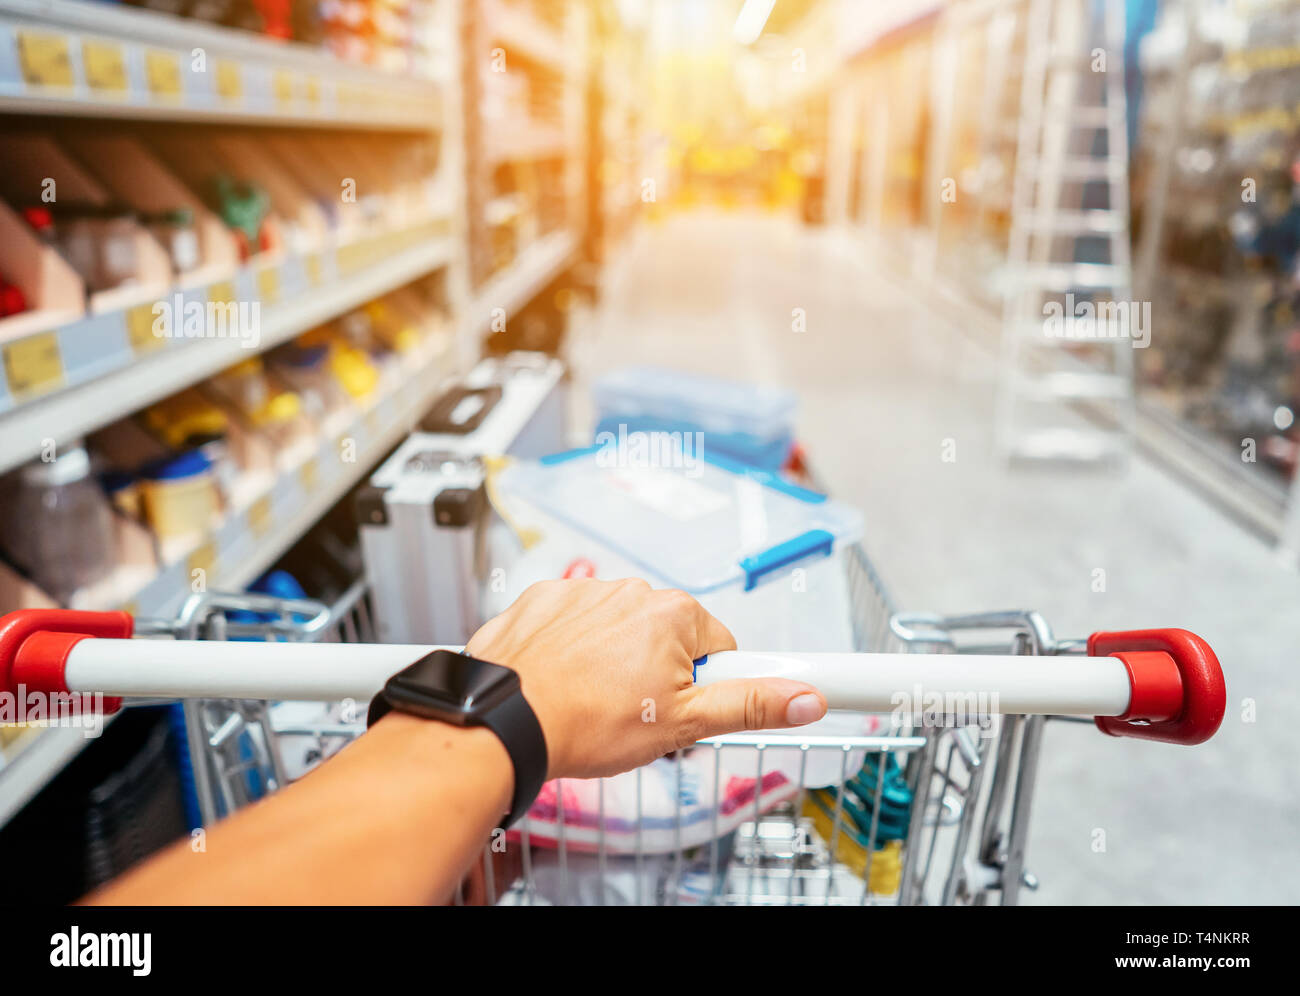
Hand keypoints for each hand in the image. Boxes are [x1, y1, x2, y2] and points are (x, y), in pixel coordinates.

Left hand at [464, 578, 827, 779]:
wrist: (503, 721)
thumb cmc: (584, 723)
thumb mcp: (682, 725)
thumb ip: (749, 706)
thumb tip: (806, 696)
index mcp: (673, 614)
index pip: (721, 648)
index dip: (708, 686)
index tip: (688, 706)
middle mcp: (629, 591)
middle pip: (668, 639)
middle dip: (659, 676)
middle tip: (636, 716)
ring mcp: (582, 592)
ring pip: (619, 632)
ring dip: (614, 662)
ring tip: (592, 705)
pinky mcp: (543, 600)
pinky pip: (573, 623)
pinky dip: (571, 650)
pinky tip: (561, 682)